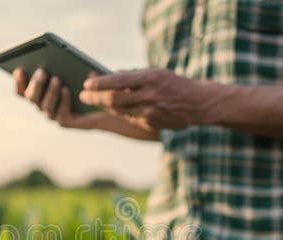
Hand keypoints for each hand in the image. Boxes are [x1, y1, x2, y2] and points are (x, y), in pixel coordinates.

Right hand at [13, 68, 105, 128]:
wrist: (98, 100)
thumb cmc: (80, 80)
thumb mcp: (71, 68)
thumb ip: (60, 64)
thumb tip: (54, 58)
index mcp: (37, 92)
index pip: (21, 90)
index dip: (18, 81)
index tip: (19, 69)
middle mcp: (42, 104)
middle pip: (31, 97)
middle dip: (35, 84)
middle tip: (42, 71)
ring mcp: (53, 114)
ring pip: (45, 106)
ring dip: (50, 92)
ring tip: (57, 79)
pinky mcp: (66, 121)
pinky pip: (61, 114)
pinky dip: (63, 101)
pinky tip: (66, 90)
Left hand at [79, 68, 219, 130]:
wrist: (199, 104)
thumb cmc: (174, 84)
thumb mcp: (156, 73)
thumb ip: (134, 76)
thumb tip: (108, 77)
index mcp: (151, 78)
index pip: (119, 80)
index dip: (100, 83)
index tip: (87, 83)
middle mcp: (150, 96)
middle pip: (114, 99)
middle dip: (95, 98)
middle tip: (83, 95)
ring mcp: (151, 112)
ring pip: (119, 111)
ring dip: (105, 106)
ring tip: (94, 100)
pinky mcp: (151, 125)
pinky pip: (129, 119)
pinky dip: (120, 113)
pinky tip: (113, 108)